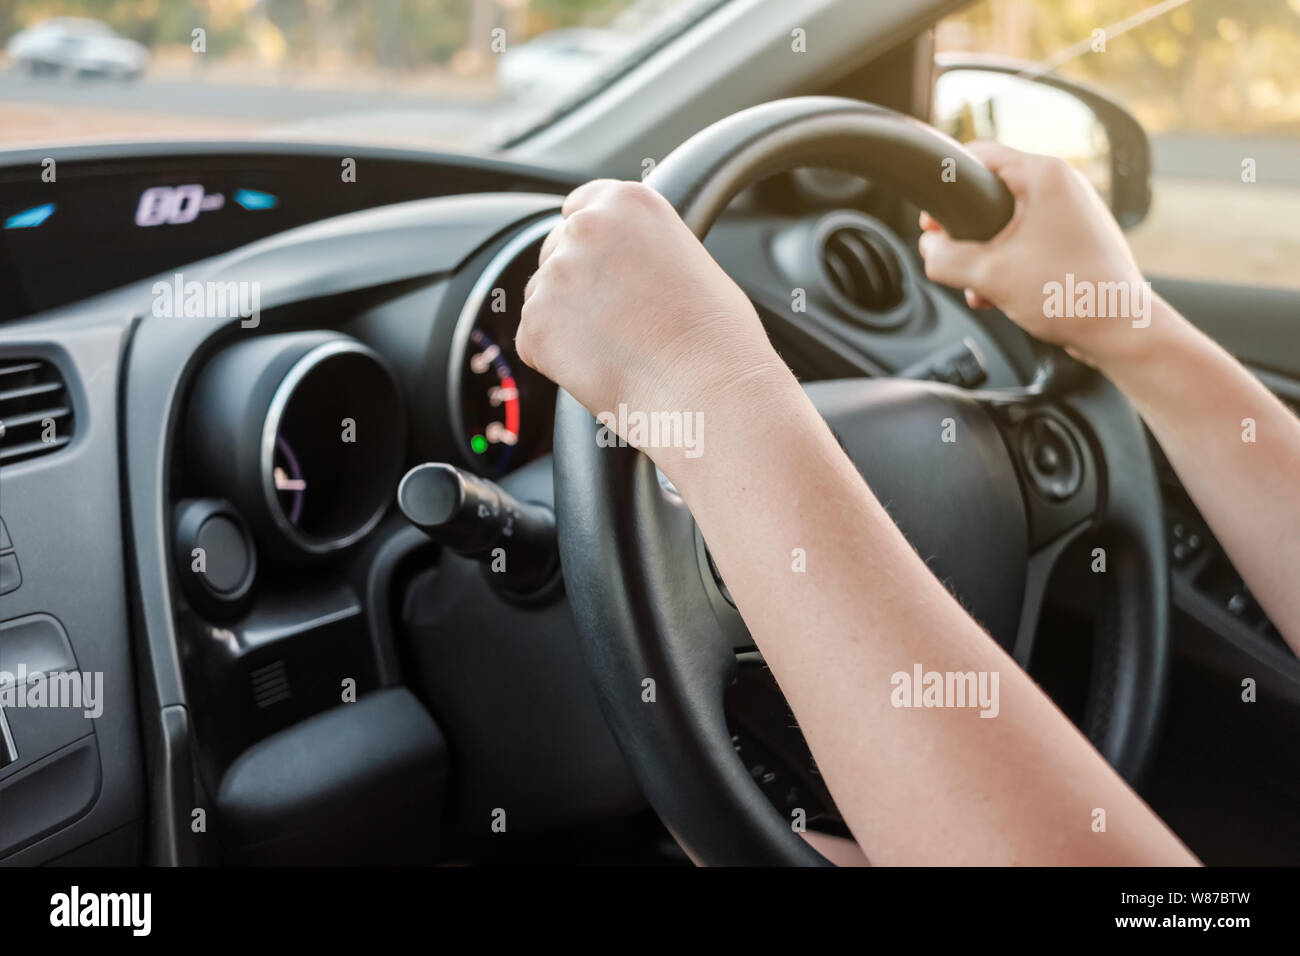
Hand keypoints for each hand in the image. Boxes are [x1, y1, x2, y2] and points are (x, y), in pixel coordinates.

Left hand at [517, 179, 788, 467]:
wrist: (709, 389)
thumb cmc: (717, 336)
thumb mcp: (689, 259)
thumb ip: (643, 246)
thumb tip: (620, 265)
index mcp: (627, 202)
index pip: (579, 206)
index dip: (590, 244)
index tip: (601, 267)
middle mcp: (586, 227)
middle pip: (556, 251)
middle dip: (576, 284)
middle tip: (617, 322)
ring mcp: (556, 275)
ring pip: (542, 297)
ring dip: (566, 322)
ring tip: (618, 349)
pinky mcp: (537, 323)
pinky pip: (533, 340)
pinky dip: (556, 359)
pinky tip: (600, 368)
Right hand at [917, 142, 1160, 368]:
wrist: (1120, 330)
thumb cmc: (1069, 295)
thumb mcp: (987, 276)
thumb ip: (945, 258)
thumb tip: (929, 249)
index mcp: (1045, 176)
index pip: (979, 155)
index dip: (946, 186)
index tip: (932, 219)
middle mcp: (1064, 185)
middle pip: (992, 193)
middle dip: (966, 232)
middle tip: (952, 257)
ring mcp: (1074, 211)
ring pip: (1009, 222)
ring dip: (986, 255)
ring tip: (980, 287)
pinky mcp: (1078, 238)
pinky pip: (1030, 240)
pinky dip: (1009, 263)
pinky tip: (1000, 295)